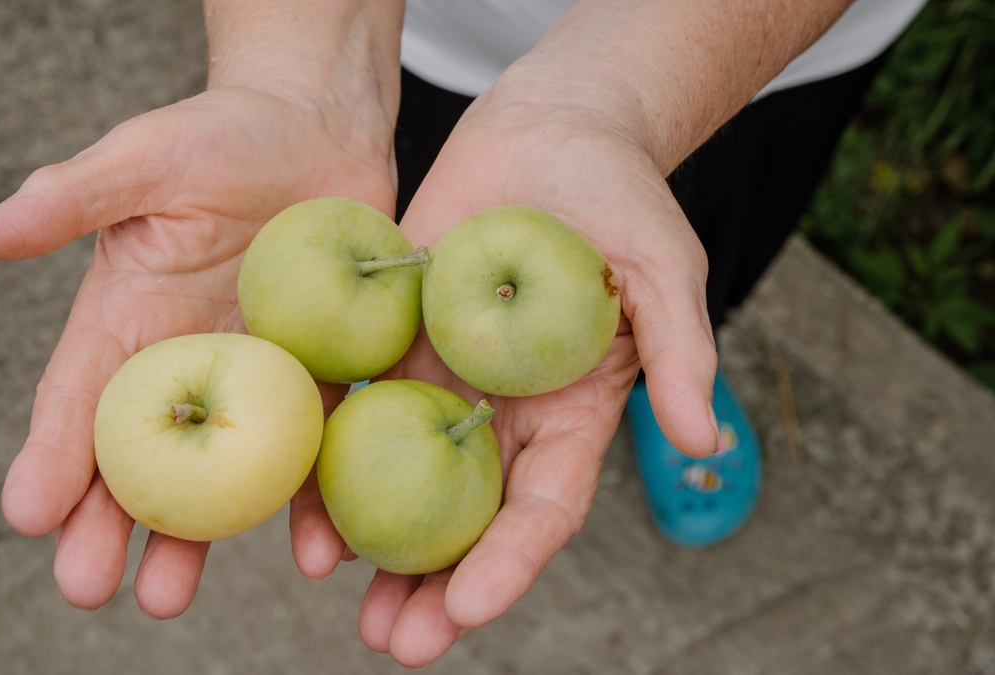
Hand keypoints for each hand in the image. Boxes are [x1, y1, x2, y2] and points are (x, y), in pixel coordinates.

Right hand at [0, 85, 394, 616]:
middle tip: (93, 589)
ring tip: (172, 597)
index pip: (81, 396)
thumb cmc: (226, 134)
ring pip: (224, 470)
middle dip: (113, 524)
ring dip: (201, 535)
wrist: (320, 129)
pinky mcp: (324, 373)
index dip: (53, 454)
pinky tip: (318, 549)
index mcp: (130, 319)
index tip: (29, 515)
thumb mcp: (146, 157)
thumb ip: (74, 197)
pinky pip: (318, 444)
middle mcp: (187, 360)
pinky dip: (314, 497)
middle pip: (143, 455)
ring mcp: (258, 375)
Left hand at [287, 84, 721, 665]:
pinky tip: (292, 494)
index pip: (544, 506)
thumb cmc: (623, 197)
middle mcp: (504, 411)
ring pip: (399, 473)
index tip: (465, 610)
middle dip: (432, 583)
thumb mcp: (665, 271)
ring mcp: (446, 378)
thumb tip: (701, 438)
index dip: (510, 562)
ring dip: (366, 535)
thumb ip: (678, 353)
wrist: (554, 129)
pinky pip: (354, 400)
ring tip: (326, 583)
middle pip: (466, 514)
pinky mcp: (397, 338)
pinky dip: (323, 447)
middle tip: (394, 642)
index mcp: (572, 412)